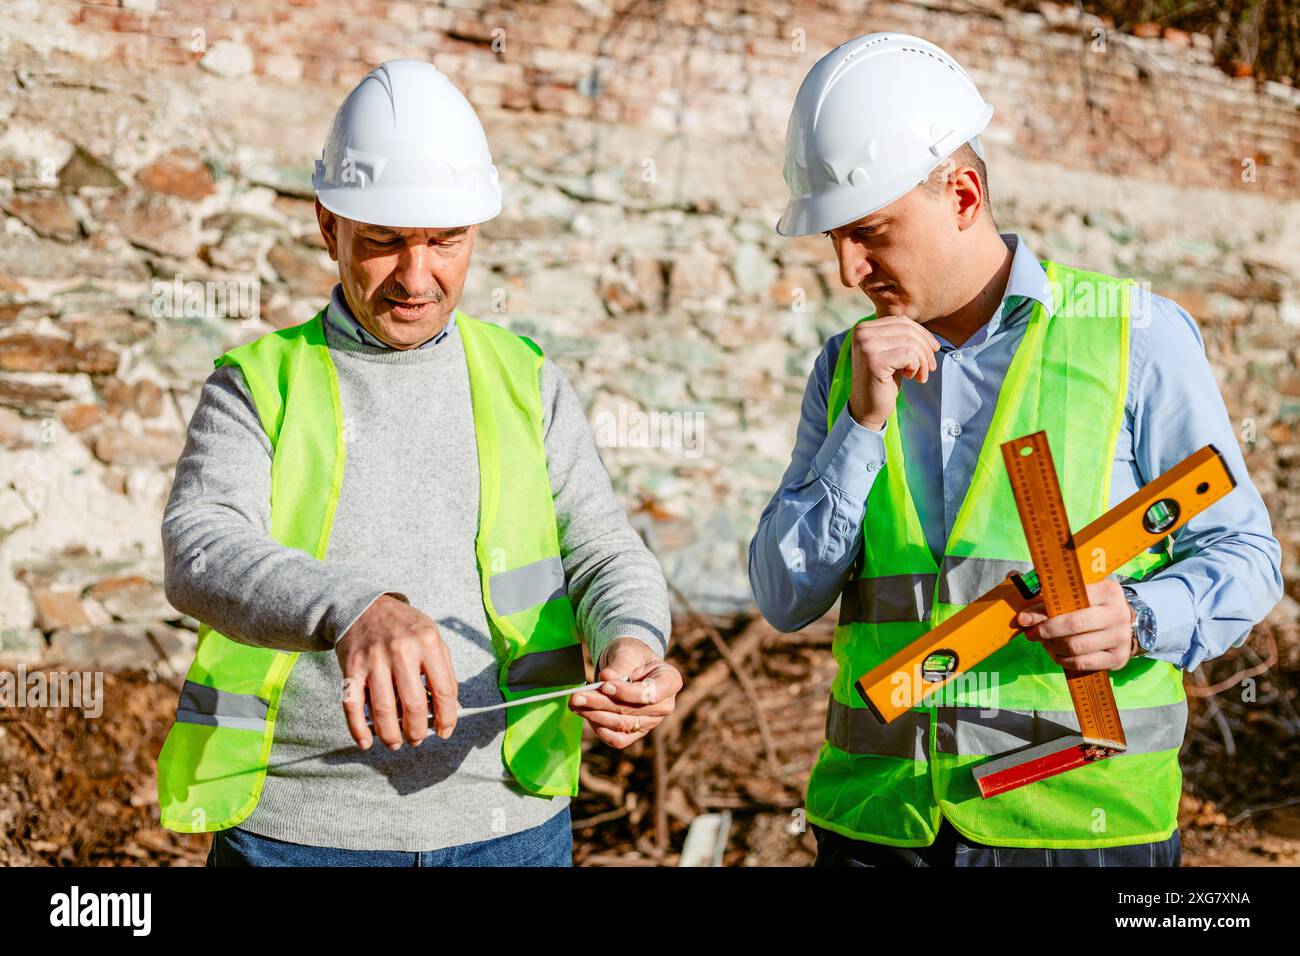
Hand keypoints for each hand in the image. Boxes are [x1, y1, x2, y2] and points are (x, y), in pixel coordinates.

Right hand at [335, 595, 458, 750]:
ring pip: (383, 709)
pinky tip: (366, 742)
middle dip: (418, 731)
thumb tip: (451, 710)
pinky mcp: (351, 667)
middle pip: (413, 704)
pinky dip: (358, 729)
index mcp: (428, 642)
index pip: (443, 690)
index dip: (446, 717)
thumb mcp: (432, 637)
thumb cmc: (404, 627)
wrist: (364, 606)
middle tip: (418, 740)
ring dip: (391, 735)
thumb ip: (443, 671)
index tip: (445, 731)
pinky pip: (352, 705)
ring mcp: (374, 659)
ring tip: (396, 743)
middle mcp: (401, 651)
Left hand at [568, 637, 681, 747]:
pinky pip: (618, 739)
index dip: (627, 693)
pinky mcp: (636, 732)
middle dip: (601, 704)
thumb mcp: (626, 652)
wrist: (627, 663)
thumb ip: (619, 665)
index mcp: (670, 681)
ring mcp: (651, 722)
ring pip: (621, 725)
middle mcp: (665, 706)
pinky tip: (585, 715)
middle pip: (631, 711)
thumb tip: (606, 678)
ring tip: (575, 703)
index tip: (605, 685)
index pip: (651, 694)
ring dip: (594, 716)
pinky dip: (600, 730)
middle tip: (577, 696)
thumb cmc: (630, 655)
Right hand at [847, 315, 939, 429]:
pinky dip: (916, 367)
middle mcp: (861, 333)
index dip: (921, 333)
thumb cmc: (883, 380)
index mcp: (863, 328)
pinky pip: (909, 354)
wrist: (866, 408)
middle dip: (925, 348)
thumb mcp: (891, 353)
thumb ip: (900, 337)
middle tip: (931, 366)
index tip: (933, 349)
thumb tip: (928, 334)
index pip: (900, 320)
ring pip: (910, 342)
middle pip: (907, 329)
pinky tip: (910, 377)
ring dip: (923, 360)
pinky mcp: (874, 361)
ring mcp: (866, 346)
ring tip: (921, 375)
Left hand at [1016, 577, 1136, 671]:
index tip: (1023, 619)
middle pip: (1073, 625)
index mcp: (1107, 591)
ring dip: (1052, 646)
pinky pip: (1082, 663)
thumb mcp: (1076, 593)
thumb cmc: (1091, 605)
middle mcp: (1118, 614)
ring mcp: (1120, 638)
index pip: (1069, 601)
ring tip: (1044, 642)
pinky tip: (1056, 654)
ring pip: (1076, 647)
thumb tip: (1016, 597)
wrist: (1123, 623)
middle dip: (1045, 631)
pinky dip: (1063, 660)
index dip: (1042, 611)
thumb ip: (1049, 593)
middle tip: (1031, 634)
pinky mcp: (1118, 659)